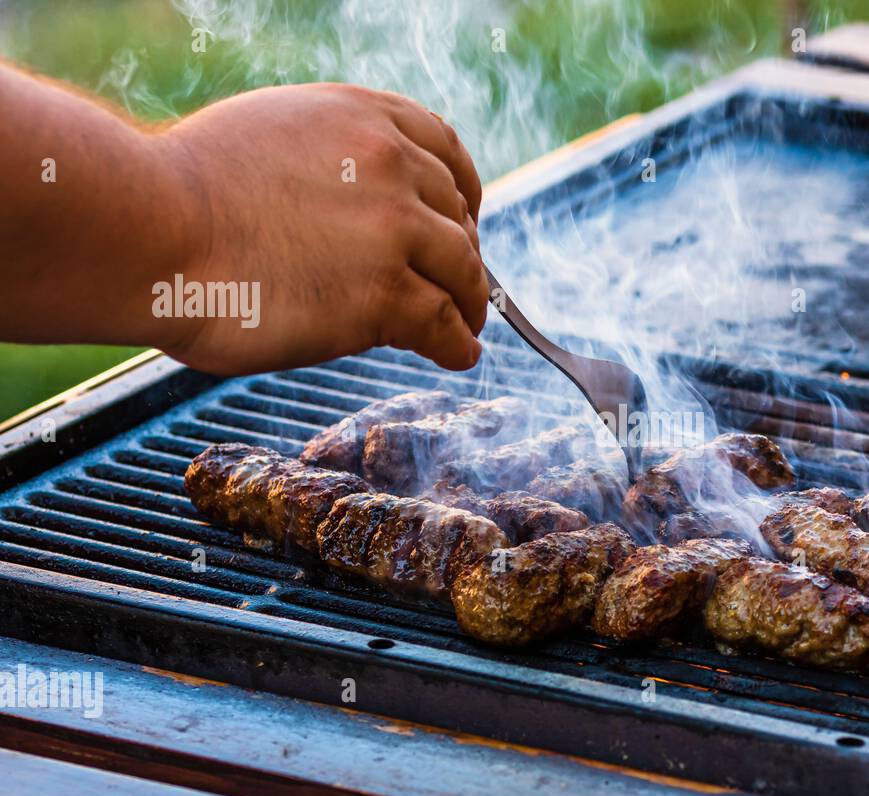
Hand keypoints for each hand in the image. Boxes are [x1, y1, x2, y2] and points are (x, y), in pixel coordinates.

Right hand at [156, 82, 486, 374]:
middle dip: (464, 256)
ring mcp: (393, 230)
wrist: (148, 230)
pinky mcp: (384, 294)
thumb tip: (350, 200)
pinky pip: (443, 323)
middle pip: (458, 217)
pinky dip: (456, 344)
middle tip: (460, 286)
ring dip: (469, 304)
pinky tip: (457, 354)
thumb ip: (327, 158)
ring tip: (465, 327)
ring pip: (463, 272)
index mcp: (360, 117)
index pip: (444, 149)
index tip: (466, 218)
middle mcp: (389, 163)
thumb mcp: (270, 137)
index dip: (463, 192)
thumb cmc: (181, 193)